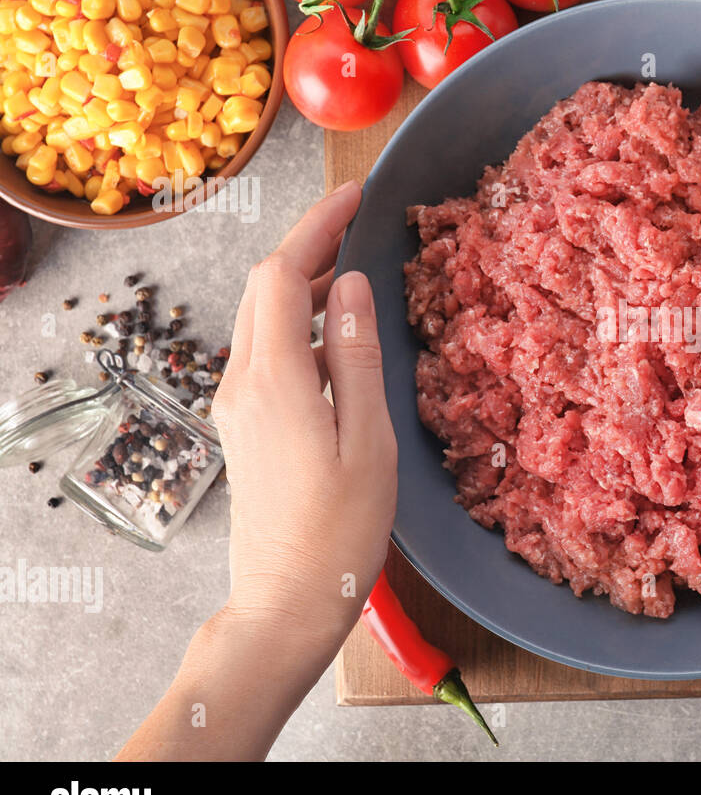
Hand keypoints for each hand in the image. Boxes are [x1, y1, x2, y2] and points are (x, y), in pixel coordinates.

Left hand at [212, 180, 396, 652]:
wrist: (287, 598)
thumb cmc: (339, 530)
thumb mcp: (368, 440)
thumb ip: (358, 358)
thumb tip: (354, 288)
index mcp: (274, 380)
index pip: (283, 274)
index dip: (317, 226)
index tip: (355, 196)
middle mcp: (243, 383)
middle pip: (264, 286)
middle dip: (307, 243)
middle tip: (357, 220)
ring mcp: (238, 404)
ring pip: (262, 315)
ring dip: (302, 281)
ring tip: (354, 267)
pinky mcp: (245, 423)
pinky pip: (266, 350)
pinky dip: (298, 321)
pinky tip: (337, 332)